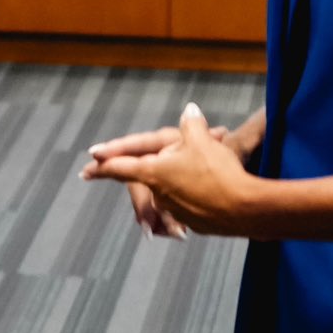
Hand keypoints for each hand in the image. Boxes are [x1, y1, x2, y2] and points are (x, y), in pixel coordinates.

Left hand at [82, 103, 260, 237]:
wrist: (245, 209)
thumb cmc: (219, 172)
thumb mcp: (203, 140)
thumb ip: (191, 124)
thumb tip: (189, 110)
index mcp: (155, 171)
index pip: (120, 167)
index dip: (102, 166)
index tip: (86, 168)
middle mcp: (159, 193)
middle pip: (151, 178)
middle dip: (159, 167)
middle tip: (179, 159)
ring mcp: (175, 210)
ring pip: (171, 191)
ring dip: (182, 180)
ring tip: (207, 167)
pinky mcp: (194, 222)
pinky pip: (188, 205)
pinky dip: (196, 196)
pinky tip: (213, 184)